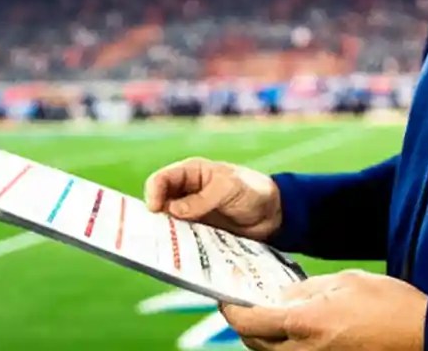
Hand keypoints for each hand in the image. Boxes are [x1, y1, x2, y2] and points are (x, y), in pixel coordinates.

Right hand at [143, 157, 281, 240]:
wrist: (273, 216)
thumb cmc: (252, 191)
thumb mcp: (228, 188)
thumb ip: (201, 199)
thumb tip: (173, 210)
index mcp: (191, 173)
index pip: (162, 179)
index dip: (154, 192)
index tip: (155, 210)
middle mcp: (186, 193)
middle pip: (160, 203)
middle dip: (155, 216)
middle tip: (154, 232)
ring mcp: (191, 214)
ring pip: (168, 223)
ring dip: (166, 233)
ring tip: (163, 246)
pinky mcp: (198, 232)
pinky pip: (182, 239)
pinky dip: (178, 245)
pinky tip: (177, 254)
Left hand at [220, 270, 427, 350]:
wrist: (424, 337)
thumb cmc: (390, 305)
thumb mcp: (346, 282)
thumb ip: (307, 289)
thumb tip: (281, 295)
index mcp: (305, 324)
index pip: (248, 321)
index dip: (231, 308)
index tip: (226, 297)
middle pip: (255, 343)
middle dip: (246, 323)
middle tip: (246, 303)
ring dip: (267, 336)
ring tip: (273, 314)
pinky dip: (288, 345)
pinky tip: (298, 329)